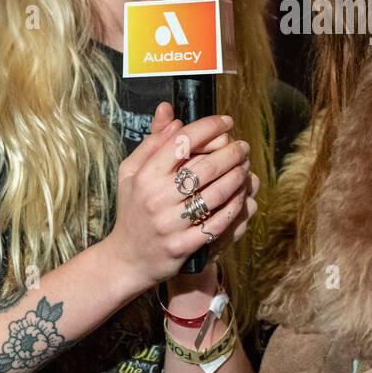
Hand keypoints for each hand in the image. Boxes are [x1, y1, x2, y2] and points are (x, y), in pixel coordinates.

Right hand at [100, 102, 255, 288]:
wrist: (126, 258)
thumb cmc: (132, 209)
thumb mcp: (131, 173)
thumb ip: (152, 142)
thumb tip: (171, 114)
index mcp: (145, 176)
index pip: (181, 142)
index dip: (209, 127)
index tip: (226, 121)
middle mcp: (156, 198)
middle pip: (205, 167)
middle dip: (231, 152)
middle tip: (243, 146)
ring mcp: (170, 224)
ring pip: (215, 194)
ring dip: (237, 177)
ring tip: (245, 167)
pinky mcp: (183, 246)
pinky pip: (218, 223)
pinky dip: (234, 206)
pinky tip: (242, 195)